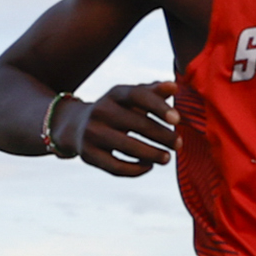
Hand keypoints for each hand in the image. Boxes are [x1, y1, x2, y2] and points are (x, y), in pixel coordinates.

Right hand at [61, 81, 179, 177]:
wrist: (76, 125)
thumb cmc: (116, 110)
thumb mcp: (131, 98)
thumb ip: (153, 92)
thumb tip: (174, 86)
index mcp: (115, 94)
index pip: (139, 96)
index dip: (159, 107)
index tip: (177, 120)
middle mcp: (101, 110)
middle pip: (138, 124)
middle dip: (163, 136)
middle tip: (179, 144)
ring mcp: (93, 133)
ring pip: (129, 147)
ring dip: (153, 154)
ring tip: (167, 158)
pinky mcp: (88, 154)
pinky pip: (116, 167)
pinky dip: (136, 169)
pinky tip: (148, 166)